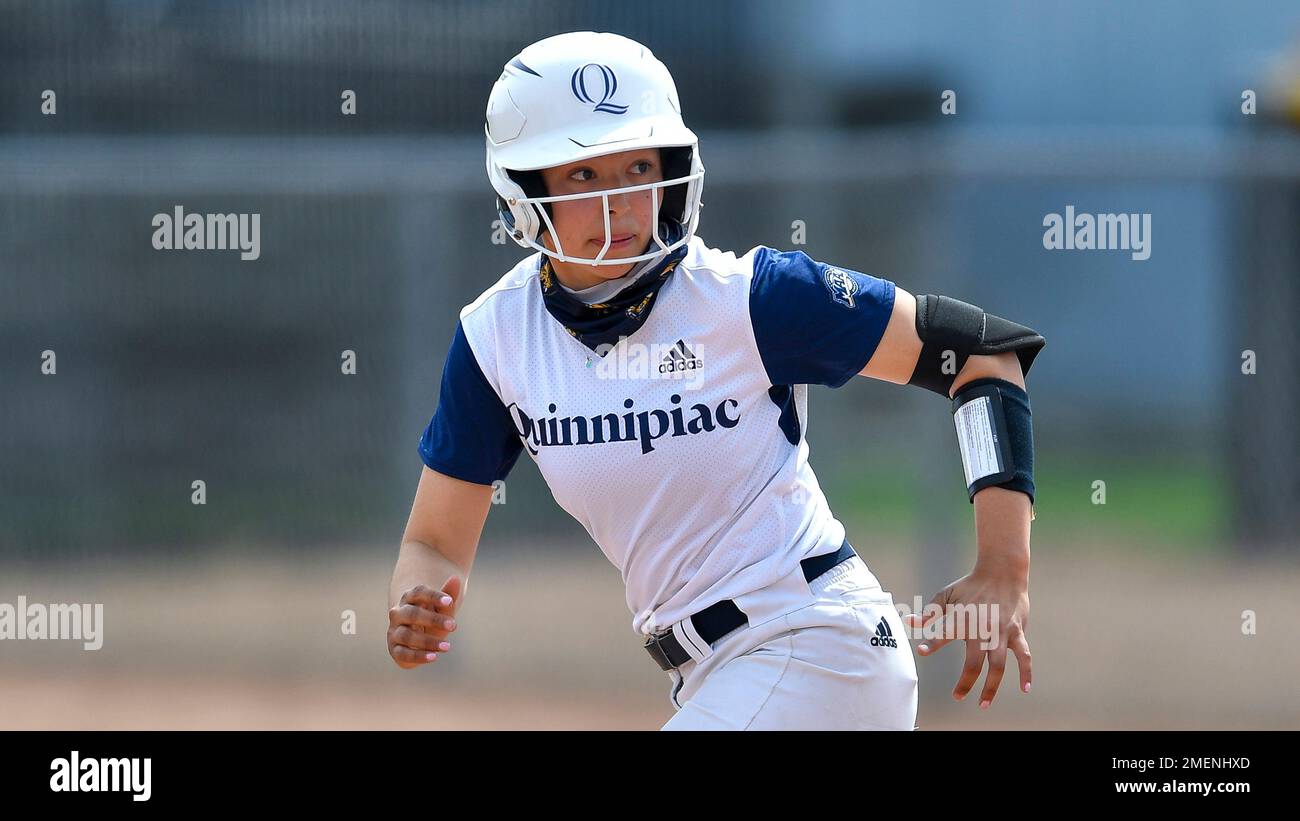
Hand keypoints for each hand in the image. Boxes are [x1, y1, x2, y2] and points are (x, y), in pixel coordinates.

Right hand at [388, 576, 461, 669]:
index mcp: (409, 598)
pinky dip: (418, 656)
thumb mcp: (442, 609)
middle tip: (454, 625)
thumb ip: (448, 596)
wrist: (418, 639)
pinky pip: (403, 653)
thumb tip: (455, 579)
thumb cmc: (432, 619)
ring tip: (447, 647)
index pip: (419, 593)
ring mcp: (394, 631)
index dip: (433, 596)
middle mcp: (398, 613)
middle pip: (412, 614)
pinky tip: (433, 657)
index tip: (450, 602)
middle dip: (433, 620)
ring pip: (407, 635)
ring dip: (428, 641)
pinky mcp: (394, 649)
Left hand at [903, 566, 1031, 708]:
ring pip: (998, 665)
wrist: (1002, 571)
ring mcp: (1001, 632)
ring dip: (991, 687)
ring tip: (983, 703)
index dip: (932, 644)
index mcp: (961, 619)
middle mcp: (981, 628)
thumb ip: (929, 611)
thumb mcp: (946, 595)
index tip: (922, 651)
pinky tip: (1025, 688)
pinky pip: (1024, 655)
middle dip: (965, 682)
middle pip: (974, 663)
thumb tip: (909, 621)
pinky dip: (1026, 672)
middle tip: (957, 696)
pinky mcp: (1017, 631)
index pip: (943, 634)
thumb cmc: (970, 585)